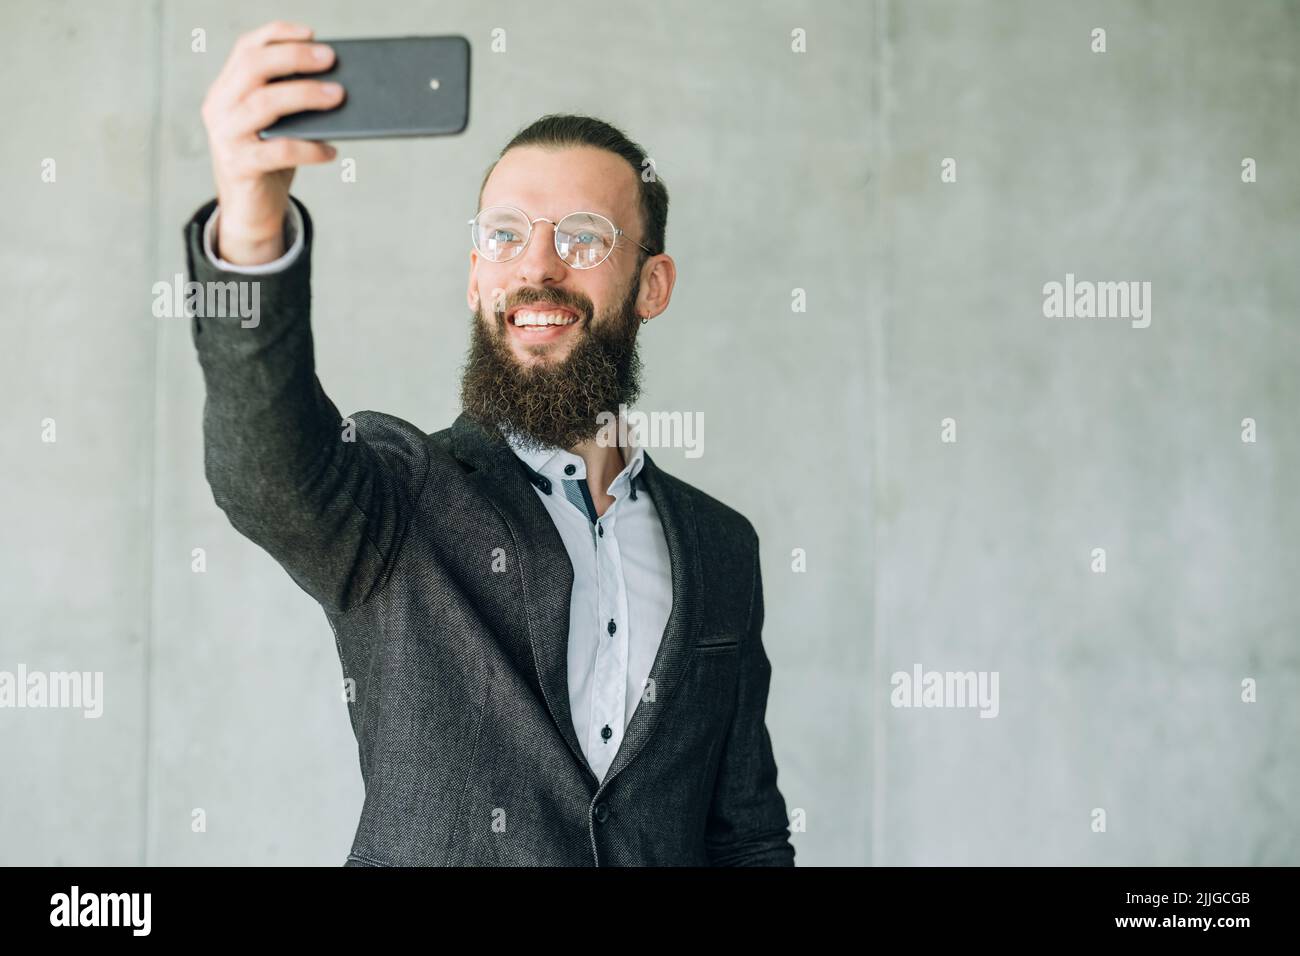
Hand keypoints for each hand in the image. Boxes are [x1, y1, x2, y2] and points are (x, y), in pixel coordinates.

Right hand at [200, 21, 343, 264]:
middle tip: (331, 59)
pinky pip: (278, 151)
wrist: (250, 210)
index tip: (312, 33)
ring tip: (338, 96)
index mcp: (226, 89)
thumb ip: (291, 102)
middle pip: (254, 68)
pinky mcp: (239, 166)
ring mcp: (225, 137)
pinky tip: (331, 150)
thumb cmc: (271, 161)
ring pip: (264, 104)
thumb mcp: (277, 125)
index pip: (246, 49)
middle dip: (295, 58)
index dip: (278, 35)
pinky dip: (309, 148)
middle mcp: (219, 107)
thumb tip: (339, 82)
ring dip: (305, 95)